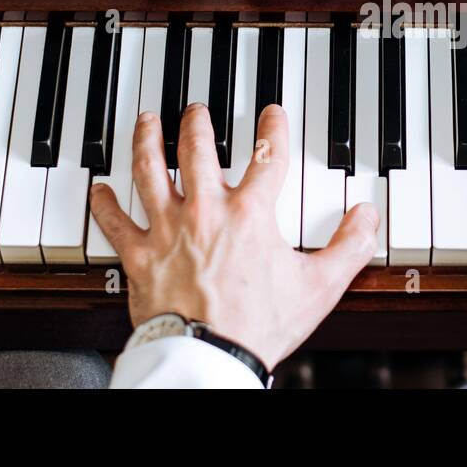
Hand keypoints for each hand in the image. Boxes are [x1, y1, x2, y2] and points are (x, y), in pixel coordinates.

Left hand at [89, 103, 379, 369]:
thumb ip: (349, 247)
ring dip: (147, 141)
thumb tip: (366, 218)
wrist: (209, 357)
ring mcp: (167, 231)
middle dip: (198, 123)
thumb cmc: (257, 326)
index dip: (273, 128)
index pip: (267, 155)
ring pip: (150, 171)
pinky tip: (101, 189)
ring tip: (148, 122)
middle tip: (197, 109)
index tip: (272, 114)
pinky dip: (105, 203)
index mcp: (250, 214)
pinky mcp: (139, 256)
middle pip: (196, 150)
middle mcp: (205, 212)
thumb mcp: (319, 286)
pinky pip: (116, 222)